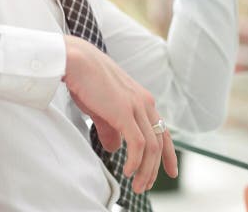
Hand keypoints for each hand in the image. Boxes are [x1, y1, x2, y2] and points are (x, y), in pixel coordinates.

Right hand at [63, 36, 177, 192]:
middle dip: (156, 168)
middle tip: (146, 186)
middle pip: (160, 141)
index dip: (168, 153)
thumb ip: (111, 128)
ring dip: (146, 170)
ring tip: (137, 186)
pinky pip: (138, 143)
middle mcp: (145, 103)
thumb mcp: (103, 108)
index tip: (170, 171)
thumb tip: (114, 147)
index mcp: (143, 100)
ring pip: (151, 146)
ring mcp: (137, 106)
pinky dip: (136, 161)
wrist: (76, 62)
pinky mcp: (125, 111)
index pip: (162, 131)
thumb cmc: (87, 82)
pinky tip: (128, 172)